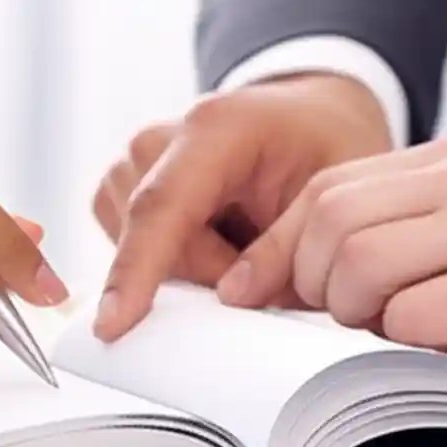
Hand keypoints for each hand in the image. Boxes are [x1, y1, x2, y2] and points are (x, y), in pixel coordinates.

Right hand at [92, 73, 392, 338]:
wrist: (310, 122)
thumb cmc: (321, 150)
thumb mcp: (332, 195)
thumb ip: (287, 247)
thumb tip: (239, 304)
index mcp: (218, 127)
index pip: (161, 204)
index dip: (136, 268)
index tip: (114, 324)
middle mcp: (164, 138)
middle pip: (151, 237)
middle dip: (204, 277)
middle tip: (265, 275)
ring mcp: (138, 161)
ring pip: (135, 247)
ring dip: (189, 270)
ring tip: (243, 251)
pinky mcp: (124, 187)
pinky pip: (130, 248)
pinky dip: (173, 263)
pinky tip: (215, 247)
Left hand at [223, 135, 446, 407]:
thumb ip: (400, 240)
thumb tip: (292, 278)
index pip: (324, 191)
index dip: (274, 248)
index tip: (246, 292)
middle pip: (328, 221)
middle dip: (312, 283)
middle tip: (353, 316)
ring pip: (358, 261)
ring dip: (361, 312)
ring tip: (412, 326)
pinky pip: (414, 313)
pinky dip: (411, 339)